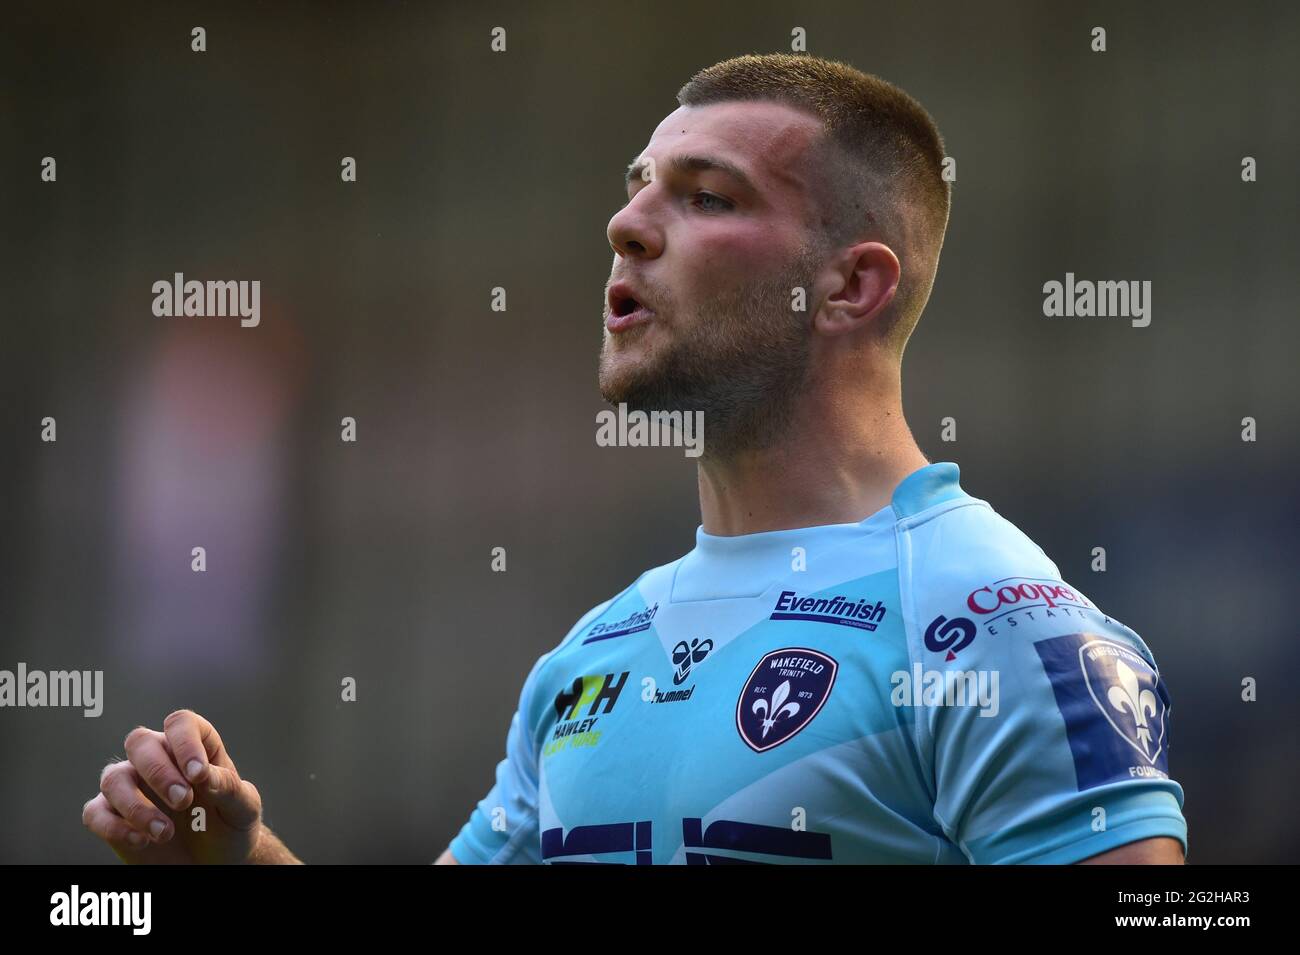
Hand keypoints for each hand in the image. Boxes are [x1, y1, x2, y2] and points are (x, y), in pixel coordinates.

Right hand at [82, 709, 263, 863]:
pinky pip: (95, 812)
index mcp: (195, 747)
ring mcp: (133, 787)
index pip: (180, 723)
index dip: (185, 743)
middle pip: (140, 742)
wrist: (217, 861)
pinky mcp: (114, 817)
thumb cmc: (231, 825)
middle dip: (159, 772)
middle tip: (183, 802)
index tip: (198, 775)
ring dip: (136, 806)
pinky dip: (114, 826)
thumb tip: (204, 776)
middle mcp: (159, 759)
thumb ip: (228, 787)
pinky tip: (142, 841)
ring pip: (113, 777)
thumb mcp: (244, 807)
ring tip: (165, 833)